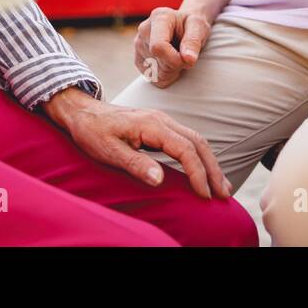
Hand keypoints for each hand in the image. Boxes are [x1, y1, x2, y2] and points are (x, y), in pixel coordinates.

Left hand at [41, 87, 230, 198]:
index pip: (185, 149)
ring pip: (196, 140)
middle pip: (198, 143)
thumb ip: (134, 163)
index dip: (198, 173)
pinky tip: (203, 171)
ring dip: (210, 163)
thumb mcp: (108, 150)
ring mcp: (162, 121)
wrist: (82, 112)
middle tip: (224, 195)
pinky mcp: (160, 127)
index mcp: (152, 125)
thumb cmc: (92, 132)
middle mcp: (162, 120)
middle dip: (213, 169)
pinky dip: (200, 157)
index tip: (205, 195)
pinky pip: (187, 140)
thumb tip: (159, 179)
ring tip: (221, 187)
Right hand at [133, 6, 213, 87]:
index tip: (188, 60)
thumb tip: (188, 60)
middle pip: (159, 63)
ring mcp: (138, 46)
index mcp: (159, 18)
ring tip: (177, 56)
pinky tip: (169, 62)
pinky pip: (155, 80)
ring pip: (157, 75)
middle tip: (185, 55)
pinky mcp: (138, 60)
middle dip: (177, 65)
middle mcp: (144, 30)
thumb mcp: (198, 27)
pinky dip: (167, 76)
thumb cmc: (191, 25)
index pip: (158, 47)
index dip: (174, 60)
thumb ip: (193, 41)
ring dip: (173, 71)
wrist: (183, 26)